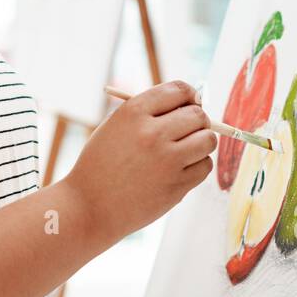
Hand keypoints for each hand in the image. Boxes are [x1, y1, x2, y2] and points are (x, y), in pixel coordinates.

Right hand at [65, 79, 216, 246]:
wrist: (89, 206)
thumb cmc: (101, 165)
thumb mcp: (114, 127)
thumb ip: (148, 113)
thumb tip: (190, 105)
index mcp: (133, 112)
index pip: (179, 90)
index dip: (190, 95)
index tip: (191, 102)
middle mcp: (152, 133)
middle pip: (198, 115)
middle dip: (198, 120)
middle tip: (190, 129)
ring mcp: (167, 160)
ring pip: (208, 140)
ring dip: (202, 142)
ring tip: (187, 149)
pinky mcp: (176, 185)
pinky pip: (204, 166)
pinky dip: (198, 166)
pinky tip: (181, 169)